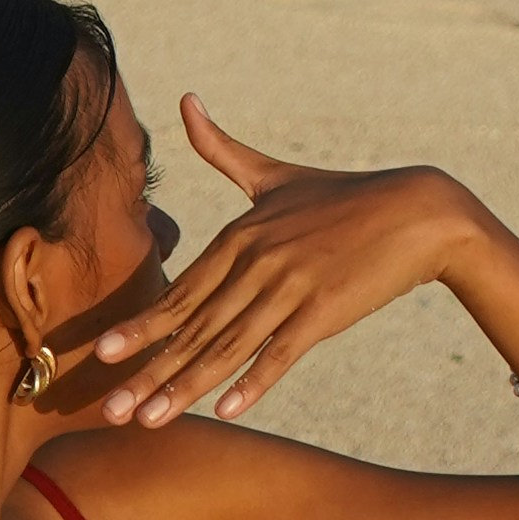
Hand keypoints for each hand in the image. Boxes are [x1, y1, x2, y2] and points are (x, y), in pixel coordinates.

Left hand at [89, 100, 468, 424]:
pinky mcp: (324, 309)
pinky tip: (227, 410)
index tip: (99, 353)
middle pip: (193, 327)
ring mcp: (290, 287)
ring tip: (150, 420)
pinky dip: (254, 382)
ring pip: (227, 346)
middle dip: (147, 369)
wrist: (418, 211)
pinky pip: (281, 353)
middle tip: (111, 409)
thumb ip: (222, 148)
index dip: (139, 326)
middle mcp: (256, 262)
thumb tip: (185, 99)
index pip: (181, 292)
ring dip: (186, 387)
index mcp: (240, 235)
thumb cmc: (344, 195)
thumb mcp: (275, 174)